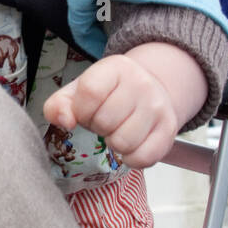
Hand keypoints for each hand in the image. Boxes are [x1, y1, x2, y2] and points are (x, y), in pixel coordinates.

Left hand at [41, 53, 180, 168]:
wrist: (150, 90)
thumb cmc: (109, 94)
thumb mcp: (78, 91)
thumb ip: (58, 105)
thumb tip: (65, 121)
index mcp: (116, 68)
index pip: (90, 92)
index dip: (81, 110)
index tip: (86, 111)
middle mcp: (141, 84)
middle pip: (105, 121)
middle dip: (97, 127)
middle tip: (104, 120)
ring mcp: (157, 107)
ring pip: (123, 142)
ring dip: (113, 143)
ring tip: (117, 130)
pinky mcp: (168, 130)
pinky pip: (143, 158)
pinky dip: (131, 158)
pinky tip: (130, 145)